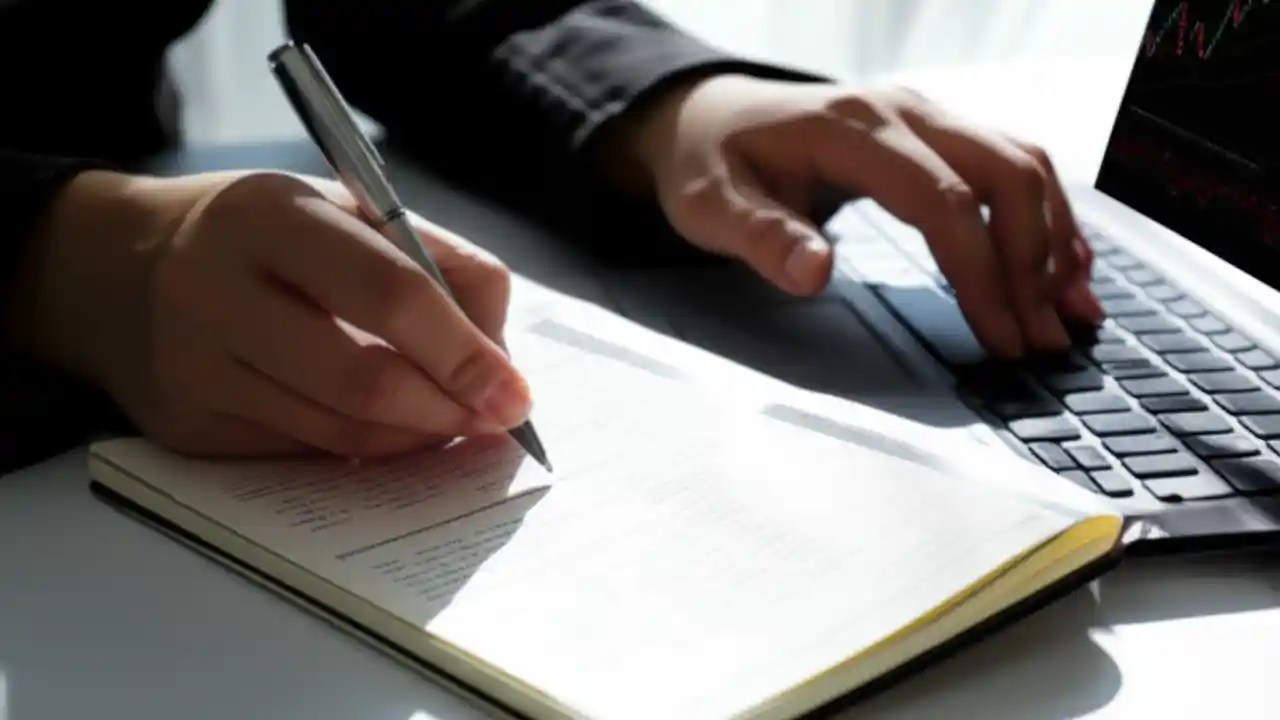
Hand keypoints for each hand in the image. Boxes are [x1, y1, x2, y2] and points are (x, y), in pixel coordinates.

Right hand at [10, 170, 528, 458]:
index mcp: (275, 215)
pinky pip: (303, 452)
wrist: (123, 267)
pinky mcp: (186, 423)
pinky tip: (385, 428)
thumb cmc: (269, 239)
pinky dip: (363, 447)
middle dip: (446, 409)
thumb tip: (499, 361)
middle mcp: (219, 287)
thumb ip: (440, 268)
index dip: (465, 352)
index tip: (515, 393)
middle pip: (362, 377)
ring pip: (337, 429)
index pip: (392, 292)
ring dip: (413, 436)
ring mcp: (194, 362)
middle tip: (491, 420)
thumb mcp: (350, 215)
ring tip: (448, 421)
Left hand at [609, 74, 1103, 358]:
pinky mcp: (935, 132)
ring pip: (1021, 164)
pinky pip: (1009, 164)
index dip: (980, 272)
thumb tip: (814, 274)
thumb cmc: (710, 163)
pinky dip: (1045, 216)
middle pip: (1004, 173)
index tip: (1001, 336)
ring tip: (1071, 313)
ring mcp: (924, 116)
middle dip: (1034, 262)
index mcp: (851, 129)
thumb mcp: (711, 206)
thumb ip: (761, 238)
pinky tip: (1062, 267)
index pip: (942, 200)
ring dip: (1054, 238)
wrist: (708, 116)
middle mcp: (902, 111)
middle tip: (1043, 338)